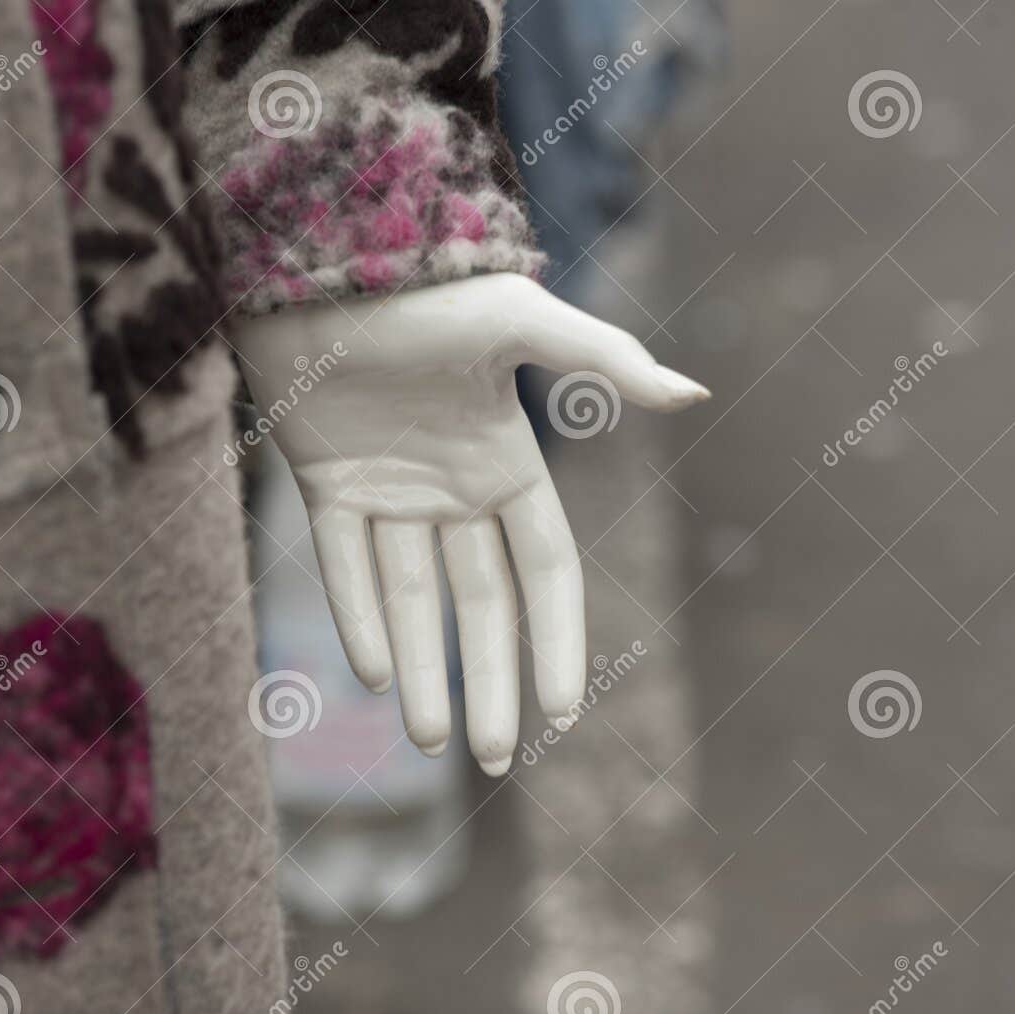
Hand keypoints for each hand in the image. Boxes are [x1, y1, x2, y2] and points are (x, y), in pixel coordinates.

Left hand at [232, 273, 707, 775]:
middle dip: (487, 679)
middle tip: (493, 757)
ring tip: (428, 740)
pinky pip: (343, 565)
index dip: (556, 637)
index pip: (543, 569)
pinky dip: (357, 617)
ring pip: (408, 596)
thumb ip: (601, 361)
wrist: (321, 256)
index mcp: (506, 462)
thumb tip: (693, 392)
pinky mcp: (324, 483)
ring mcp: (387, 489)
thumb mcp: (520, 323)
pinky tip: (372, 675)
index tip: (565, 709)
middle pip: (478, 603)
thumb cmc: (428, 285)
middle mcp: (450, 487)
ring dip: (418, 666)